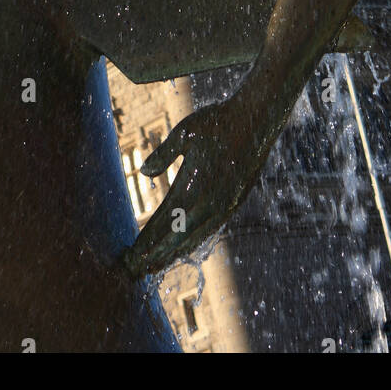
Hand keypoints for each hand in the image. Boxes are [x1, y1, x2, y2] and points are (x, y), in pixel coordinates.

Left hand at [121, 95, 277, 278]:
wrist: (257, 119)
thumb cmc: (218, 122)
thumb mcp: (185, 132)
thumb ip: (163, 154)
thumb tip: (144, 172)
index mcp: (194, 186)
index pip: (165, 222)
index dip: (148, 241)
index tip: (133, 255)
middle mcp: (210, 202)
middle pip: (179, 238)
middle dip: (157, 254)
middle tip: (138, 270)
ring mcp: (225, 205)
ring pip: (196, 237)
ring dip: (175, 251)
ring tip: (158, 263)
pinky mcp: (235, 201)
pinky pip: (211, 228)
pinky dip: (195, 240)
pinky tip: (187, 243)